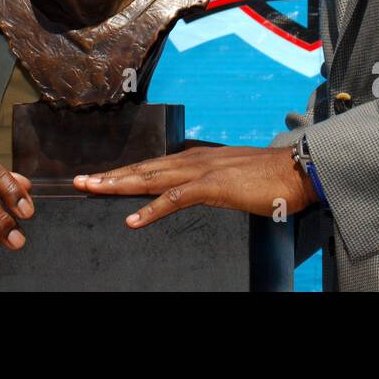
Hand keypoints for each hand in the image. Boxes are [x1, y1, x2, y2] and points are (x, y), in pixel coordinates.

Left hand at [72, 144, 317, 227]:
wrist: (299, 170)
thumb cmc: (272, 178)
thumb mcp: (234, 177)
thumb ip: (213, 182)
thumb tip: (200, 191)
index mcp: (198, 158)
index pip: (154, 165)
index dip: (126, 171)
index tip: (101, 177)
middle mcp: (194, 160)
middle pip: (144, 168)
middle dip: (110, 175)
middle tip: (79, 181)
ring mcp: (203, 171)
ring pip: (151, 178)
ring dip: (119, 185)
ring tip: (92, 190)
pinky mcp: (214, 186)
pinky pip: (175, 199)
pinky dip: (151, 209)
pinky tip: (133, 220)